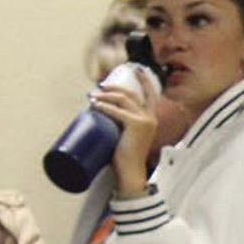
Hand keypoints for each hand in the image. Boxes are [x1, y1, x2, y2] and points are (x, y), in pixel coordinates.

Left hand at [91, 67, 162, 197]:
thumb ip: (119, 125)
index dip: (144, 81)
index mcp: (150, 120)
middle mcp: (150, 118)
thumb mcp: (125, 137)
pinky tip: (95, 104)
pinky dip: (104, 106)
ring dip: (105, 95)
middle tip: (99, 88)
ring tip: (92, 96)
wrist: (131, 173)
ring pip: (122, 99)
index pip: (150, 95)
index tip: (136, 70)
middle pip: (131, 94)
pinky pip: (117, 111)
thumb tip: (98, 115)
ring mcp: (144, 121)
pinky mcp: (136, 125)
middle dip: (113, 88)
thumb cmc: (125, 159)